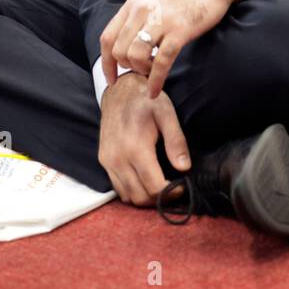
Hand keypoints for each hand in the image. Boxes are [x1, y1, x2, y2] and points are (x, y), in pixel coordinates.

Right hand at [98, 72, 189, 205]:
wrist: (120, 90)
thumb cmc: (146, 100)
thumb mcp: (167, 115)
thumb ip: (176, 141)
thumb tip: (184, 167)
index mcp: (135, 148)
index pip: (154, 187)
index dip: (171, 193)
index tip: (183, 186)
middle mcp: (117, 158)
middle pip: (140, 197)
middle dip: (160, 198)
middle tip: (175, 189)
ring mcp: (108, 161)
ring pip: (127, 196)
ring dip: (146, 198)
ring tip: (162, 187)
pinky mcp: (103, 161)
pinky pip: (118, 187)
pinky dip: (133, 190)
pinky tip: (146, 181)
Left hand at [100, 0, 258, 97]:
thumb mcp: (153, 0)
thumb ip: (139, 18)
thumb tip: (129, 43)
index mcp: (133, 5)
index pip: (107, 38)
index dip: (106, 63)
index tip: (111, 78)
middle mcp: (142, 12)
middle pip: (119, 50)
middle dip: (127, 68)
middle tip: (141, 70)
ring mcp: (160, 21)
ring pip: (135, 56)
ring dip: (141, 71)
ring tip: (151, 72)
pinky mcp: (180, 31)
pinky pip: (161, 62)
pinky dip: (155, 80)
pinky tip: (155, 90)